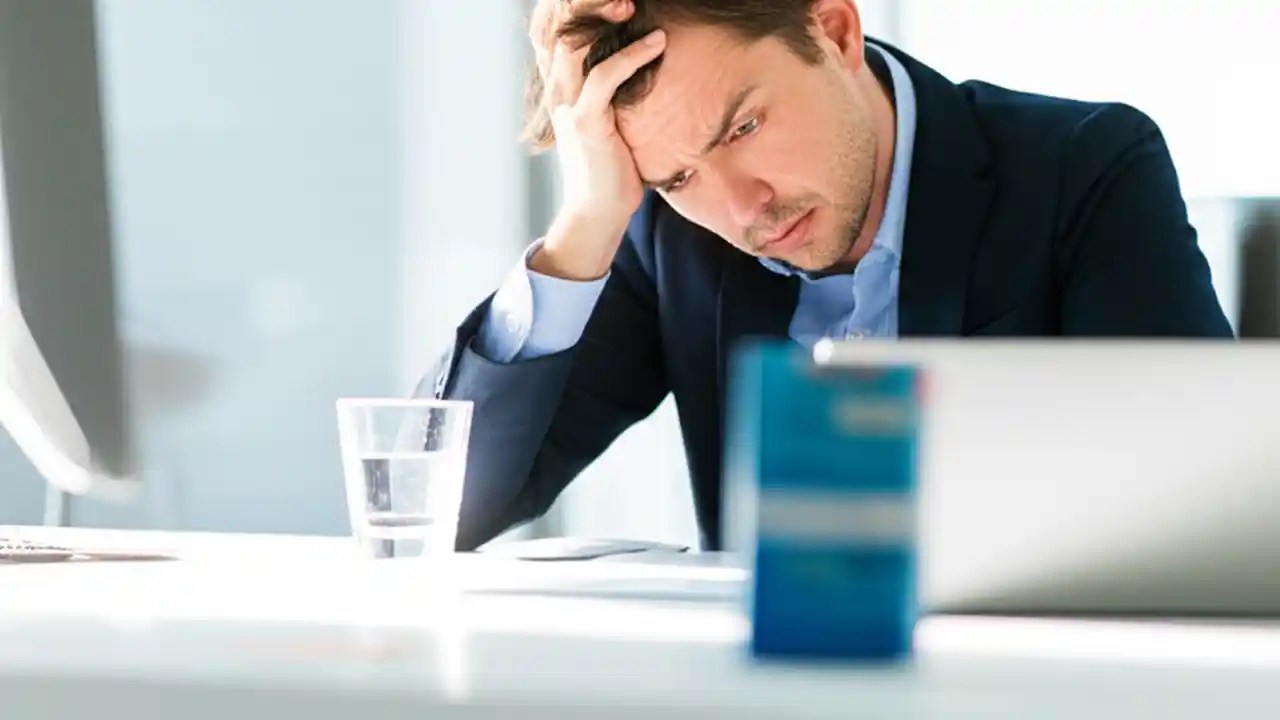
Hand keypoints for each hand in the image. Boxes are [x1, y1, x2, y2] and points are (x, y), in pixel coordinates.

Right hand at [527, 1, 665, 280]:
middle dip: (582, 2)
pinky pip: (603, 77)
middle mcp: (557, 89)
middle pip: (554, 27)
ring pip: (570, 44)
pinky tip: (656, 44)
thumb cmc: (612, 163)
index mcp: (560, 84)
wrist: (600, 209)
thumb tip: (644, 55)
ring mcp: (567, 105)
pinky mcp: (585, 122)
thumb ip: (613, 85)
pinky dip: (631, 56)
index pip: (551, 30)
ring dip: (601, 17)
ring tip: (630, 5)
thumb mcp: (610, 115)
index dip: (568, 7)